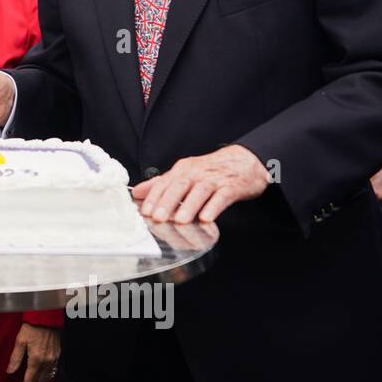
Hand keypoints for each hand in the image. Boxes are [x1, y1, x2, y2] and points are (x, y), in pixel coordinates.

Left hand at [7, 324, 60, 381]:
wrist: (47, 318)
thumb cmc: (33, 326)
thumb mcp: (20, 340)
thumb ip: (15, 357)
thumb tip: (10, 371)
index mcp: (36, 359)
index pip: (29, 381)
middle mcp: (46, 362)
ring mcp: (53, 360)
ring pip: (46, 380)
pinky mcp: (57, 356)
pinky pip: (51, 373)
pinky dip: (45, 380)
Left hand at [131, 144, 269, 224]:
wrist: (245, 161)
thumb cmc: (212, 171)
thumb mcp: (185, 173)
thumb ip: (161, 183)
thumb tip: (136, 192)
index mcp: (183, 169)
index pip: (165, 182)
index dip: (154, 197)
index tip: (145, 211)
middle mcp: (197, 172)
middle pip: (180, 185)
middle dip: (168, 202)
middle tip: (158, 218)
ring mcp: (215, 179)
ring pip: (200, 191)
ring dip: (189, 206)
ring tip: (181, 221)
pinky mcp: (232, 187)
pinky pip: (222, 197)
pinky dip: (214, 207)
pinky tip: (207, 218)